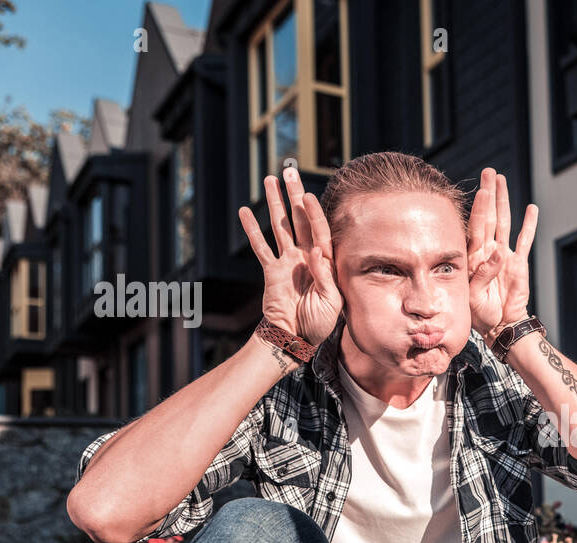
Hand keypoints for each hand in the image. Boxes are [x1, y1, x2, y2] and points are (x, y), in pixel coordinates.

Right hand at [238, 168, 342, 345]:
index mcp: (325, 263)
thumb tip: (318, 250)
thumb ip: (325, 276)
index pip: (320, 231)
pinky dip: (252, 230)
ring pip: (280, 226)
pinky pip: (260, 247)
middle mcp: (306, 257)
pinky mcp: (271, 270)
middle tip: (289, 171)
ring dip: (274, 203)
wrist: (295, 338)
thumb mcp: (331, 303)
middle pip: (300, 220)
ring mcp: (288, 261)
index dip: (314, 214)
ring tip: (269, 180)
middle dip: (294, 195)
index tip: (307, 196)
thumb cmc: (318, 323)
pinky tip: (246, 211)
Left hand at [467, 168, 537, 341]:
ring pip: (505, 222)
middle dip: (489, 194)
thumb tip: (497, 253)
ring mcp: (504, 255)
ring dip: (504, 201)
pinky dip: (529, 225)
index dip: (479, 209)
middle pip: (489, 217)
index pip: (476, 228)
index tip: (481, 191)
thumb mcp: (474, 296)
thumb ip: (483, 274)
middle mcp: (487, 251)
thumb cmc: (481, 313)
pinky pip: (525, 240)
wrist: (500, 325)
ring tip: (502, 180)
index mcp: (473, 257)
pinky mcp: (519, 263)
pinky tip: (531, 209)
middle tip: (489, 172)